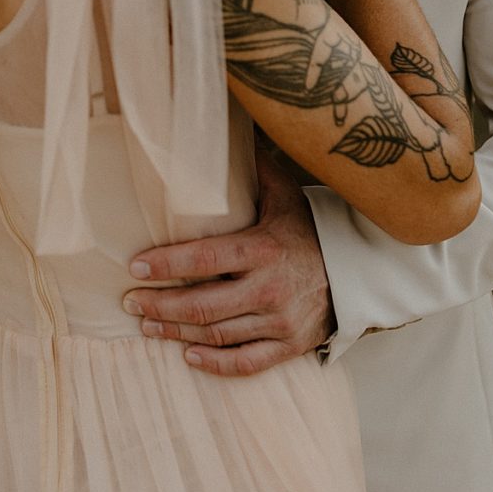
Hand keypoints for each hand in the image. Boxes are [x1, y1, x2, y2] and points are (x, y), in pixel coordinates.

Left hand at [122, 141, 332, 376]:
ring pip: (218, 336)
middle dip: (159, 305)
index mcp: (263, 249)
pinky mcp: (291, 346)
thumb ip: (253, 168)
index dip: (164, 265)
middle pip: (202, 305)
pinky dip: (216, 364)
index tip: (133, 267)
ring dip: (176, 333)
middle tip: (129, 301)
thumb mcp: (284, 195)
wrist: (363, 271)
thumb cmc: (311, 230)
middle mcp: (270, 289)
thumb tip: (224, 126)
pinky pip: (248, 364)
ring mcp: (281, 323)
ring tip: (146, 324)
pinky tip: (188, 357)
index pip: (203, 259)